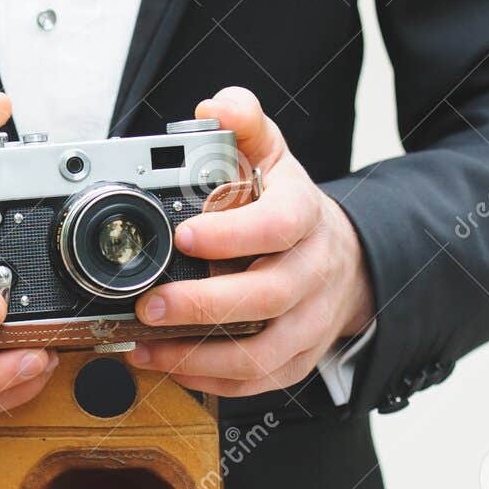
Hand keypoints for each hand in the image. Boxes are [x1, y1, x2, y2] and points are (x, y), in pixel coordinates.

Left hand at [126, 88, 374, 397]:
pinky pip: (256, 382)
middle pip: (266, 298)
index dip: (231, 234)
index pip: (276, 227)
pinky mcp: (297, 358)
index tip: (183, 235)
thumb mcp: (274, 157)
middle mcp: (311, 273)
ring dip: (197, 356)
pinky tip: (167, 365)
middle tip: (148, 303)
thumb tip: (218, 106)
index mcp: (303, 218)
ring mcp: (308, 321)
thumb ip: (246, 126)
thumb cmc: (292, 210)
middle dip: (202, 306)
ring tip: (144, 345)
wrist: (344, 263)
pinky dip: (209, 381)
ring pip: (261, 353)